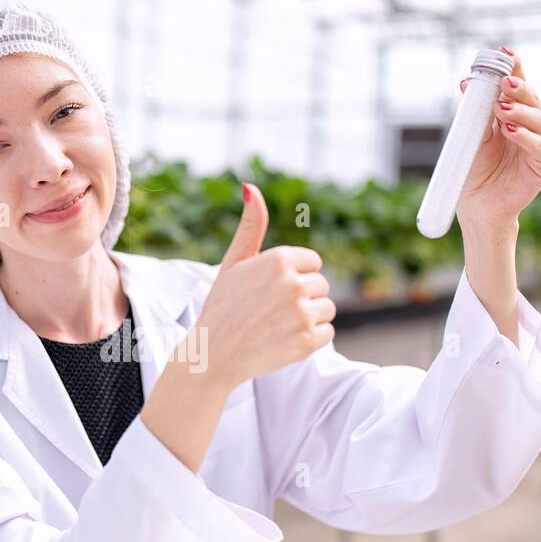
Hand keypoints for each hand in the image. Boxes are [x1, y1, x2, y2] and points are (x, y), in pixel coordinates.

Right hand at [196, 182, 334, 388]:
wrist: (212, 355)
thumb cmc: (222, 306)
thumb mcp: (233, 262)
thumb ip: (250, 226)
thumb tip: (251, 187)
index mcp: (279, 259)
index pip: (312, 262)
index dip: (294, 277)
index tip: (271, 291)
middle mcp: (293, 283)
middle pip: (321, 285)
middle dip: (302, 297)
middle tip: (271, 311)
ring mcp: (302, 313)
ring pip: (327, 309)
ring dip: (308, 318)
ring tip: (278, 325)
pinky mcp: (307, 341)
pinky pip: (328, 332)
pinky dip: (311, 339)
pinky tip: (285, 340)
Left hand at [456, 46, 540, 241]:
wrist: (477, 206)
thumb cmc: (475, 171)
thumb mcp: (472, 137)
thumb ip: (474, 113)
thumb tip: (466, 83)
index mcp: (515, 115)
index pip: (518, 87)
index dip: (515, 68)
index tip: (504, 52)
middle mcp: (533, 126)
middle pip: (532, 100)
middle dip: (519, 88)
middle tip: (504, 80)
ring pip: (538, 120)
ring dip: (519, 111)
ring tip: (500, 108)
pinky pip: (540, 148)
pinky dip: (526, 138)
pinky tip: (510, 131)